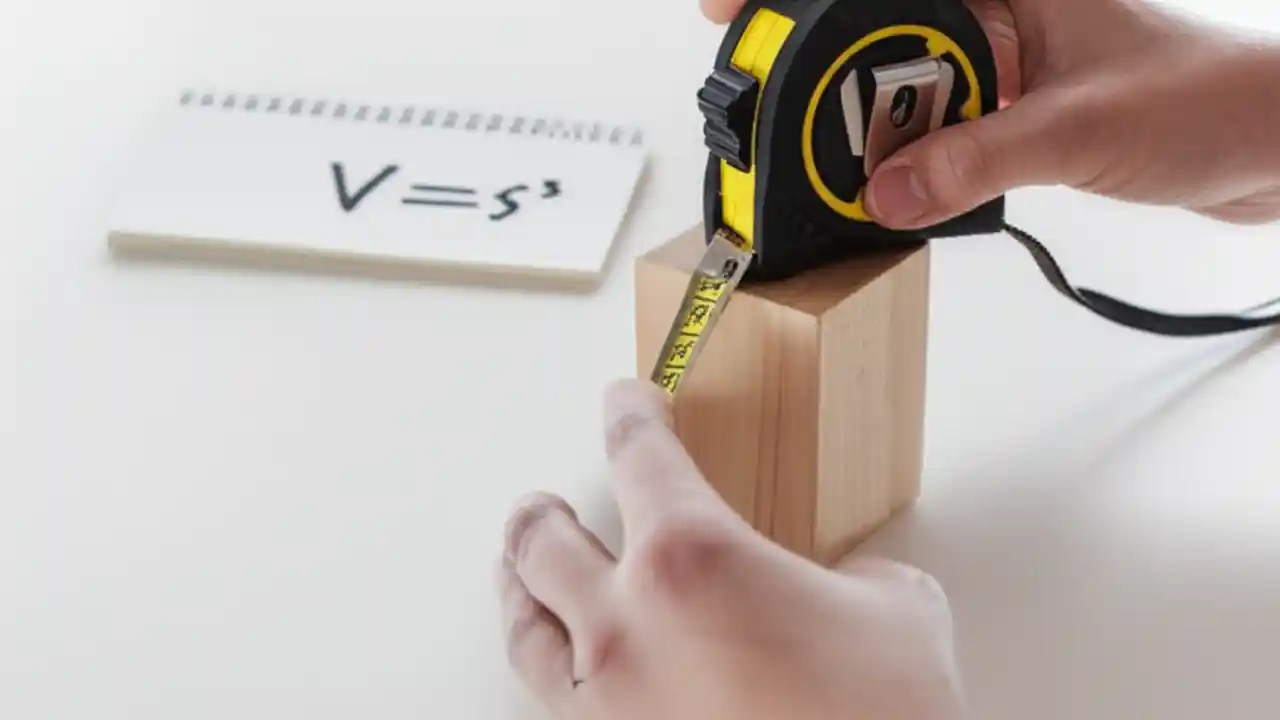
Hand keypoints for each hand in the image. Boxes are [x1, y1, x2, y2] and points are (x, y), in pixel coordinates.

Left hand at [496, 379, 963, 719]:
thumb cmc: (878, 718)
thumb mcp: (899, 611)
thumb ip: (860, 577)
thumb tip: (851, 590)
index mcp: (690, 556)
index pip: (640, 454)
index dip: (629, 415)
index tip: (623, 401)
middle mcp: (625, 624)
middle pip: (545, 541)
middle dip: (539, 510)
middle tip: (541, 499)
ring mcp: (607, 700)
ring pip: (525, 626)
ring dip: (514, 585)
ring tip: (512, 569)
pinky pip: (552, 702)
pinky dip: (547, 669)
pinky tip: (558, 669)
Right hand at [701, 0, 1279, 226]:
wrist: (1265, 147)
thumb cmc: (1204, 102)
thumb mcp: (1080, 128)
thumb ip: (979, 158)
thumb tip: (886, 192)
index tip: (728, 11)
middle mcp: (992, 15)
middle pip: (871, 36)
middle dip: (820, 79)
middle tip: (782, 126)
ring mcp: (994, 64)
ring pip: (892, 89)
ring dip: (862, 133)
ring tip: (844, 174)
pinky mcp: (1001, 111)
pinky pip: (926, 130)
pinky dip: (902, 163)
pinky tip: (899, 191)